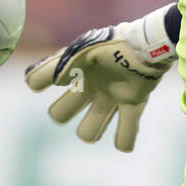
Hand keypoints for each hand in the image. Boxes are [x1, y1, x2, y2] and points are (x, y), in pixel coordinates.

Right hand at [24, 20, 174, 151]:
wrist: (147, 45)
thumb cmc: (111, 45)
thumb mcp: (81, 51)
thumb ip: (60, 66)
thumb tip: (48, 84)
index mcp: (72, 71)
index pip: (38, 80)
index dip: (38, 82)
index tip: (49, 78)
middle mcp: (87, 86)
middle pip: (59, 114)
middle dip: (63, 112)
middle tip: (80, 96)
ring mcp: (109, 97)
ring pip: (88, 131)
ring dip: (91, 130)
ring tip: (102, 117)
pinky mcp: (133, 103)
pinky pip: (125, 133)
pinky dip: (124, 140)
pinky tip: (124, 141)